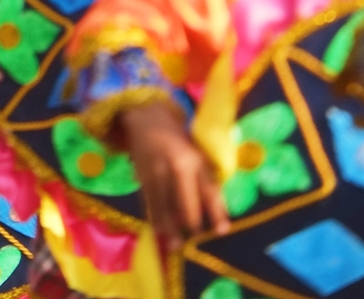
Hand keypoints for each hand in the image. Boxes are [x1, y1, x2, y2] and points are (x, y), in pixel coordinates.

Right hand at [119, 102, 229, 249]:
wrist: (145, 119)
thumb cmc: (178, 138)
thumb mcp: (197, 152)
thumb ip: (205, 176)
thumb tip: (215, 207)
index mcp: (193, 159)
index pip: (208, 190)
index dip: (216, 212)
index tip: (222, 231)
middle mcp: (174, 167)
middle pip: (184, 201)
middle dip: (190, 222)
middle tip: (196, 238)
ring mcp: (155, 173)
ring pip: (164, 205)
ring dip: (169, 227)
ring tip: (175, 244)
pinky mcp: (141, 177)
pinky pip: (149, 201)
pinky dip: (154, 217)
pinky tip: (158, 231)